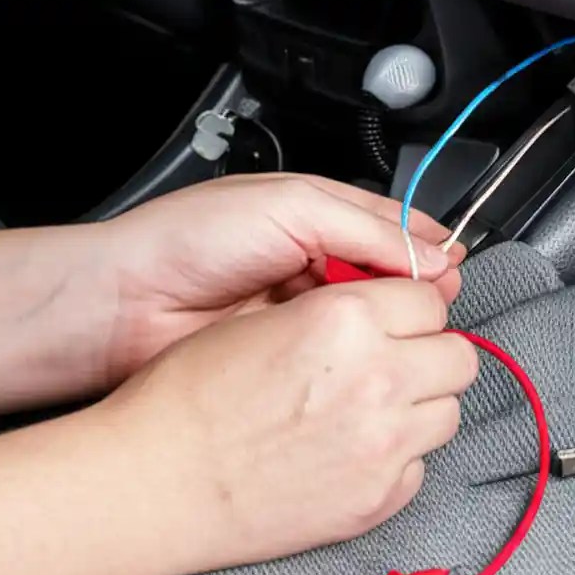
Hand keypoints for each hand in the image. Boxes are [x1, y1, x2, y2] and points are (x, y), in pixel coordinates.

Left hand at [96, 174, 464, 385]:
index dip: (428, 251)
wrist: (122, 306)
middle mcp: (313, 262)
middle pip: (388, 281)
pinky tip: (363, 366)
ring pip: (366, 325)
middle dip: (412, 295)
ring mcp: (300, 314)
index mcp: (317, 214)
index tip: (452, 274)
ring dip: (383, 332)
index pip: (394, 229)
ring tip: (399, 340)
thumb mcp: (290, 209)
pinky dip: (353, 362)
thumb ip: (365, 229)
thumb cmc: (188, 241)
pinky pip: (337, 360)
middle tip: (433, 312)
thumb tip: (431, 257)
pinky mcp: (287, 359)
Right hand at [97, 277, 478, 567]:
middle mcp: (378, 377)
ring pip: (448, 413)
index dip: (412, 309)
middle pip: (459, 357)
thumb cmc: (188, 399)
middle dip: (431, 356)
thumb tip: (382, 305)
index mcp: (347, 319)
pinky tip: (350, 454)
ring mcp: (385, 444)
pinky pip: (419, 466)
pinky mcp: (380, 497)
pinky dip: (396, 459)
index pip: (429, 299)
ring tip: (369, 413)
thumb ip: (337, 309)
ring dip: (420, 408)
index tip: (399, 320)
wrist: (156, 481)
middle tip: (396, 365)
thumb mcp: (262, 320)